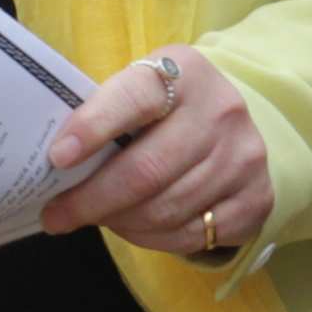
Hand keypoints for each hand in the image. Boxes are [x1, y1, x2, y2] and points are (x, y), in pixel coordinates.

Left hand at [41, 45, 271, 257]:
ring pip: (165, 210)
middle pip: (146, 171)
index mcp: (185, 72)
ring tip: (96, 218)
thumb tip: (57, 163)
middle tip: (56, 216)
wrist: (238, 120)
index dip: (93, 128)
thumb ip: (107, 112)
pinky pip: (191, 236)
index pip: (134, 97)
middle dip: (92, 200)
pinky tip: (135, 228)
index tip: (57, 157)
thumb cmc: (170, 107)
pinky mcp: (255, 199)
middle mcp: (221, 112)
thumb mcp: (144, 88)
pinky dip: (152, 239)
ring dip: (118, 223)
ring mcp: (243, 158)